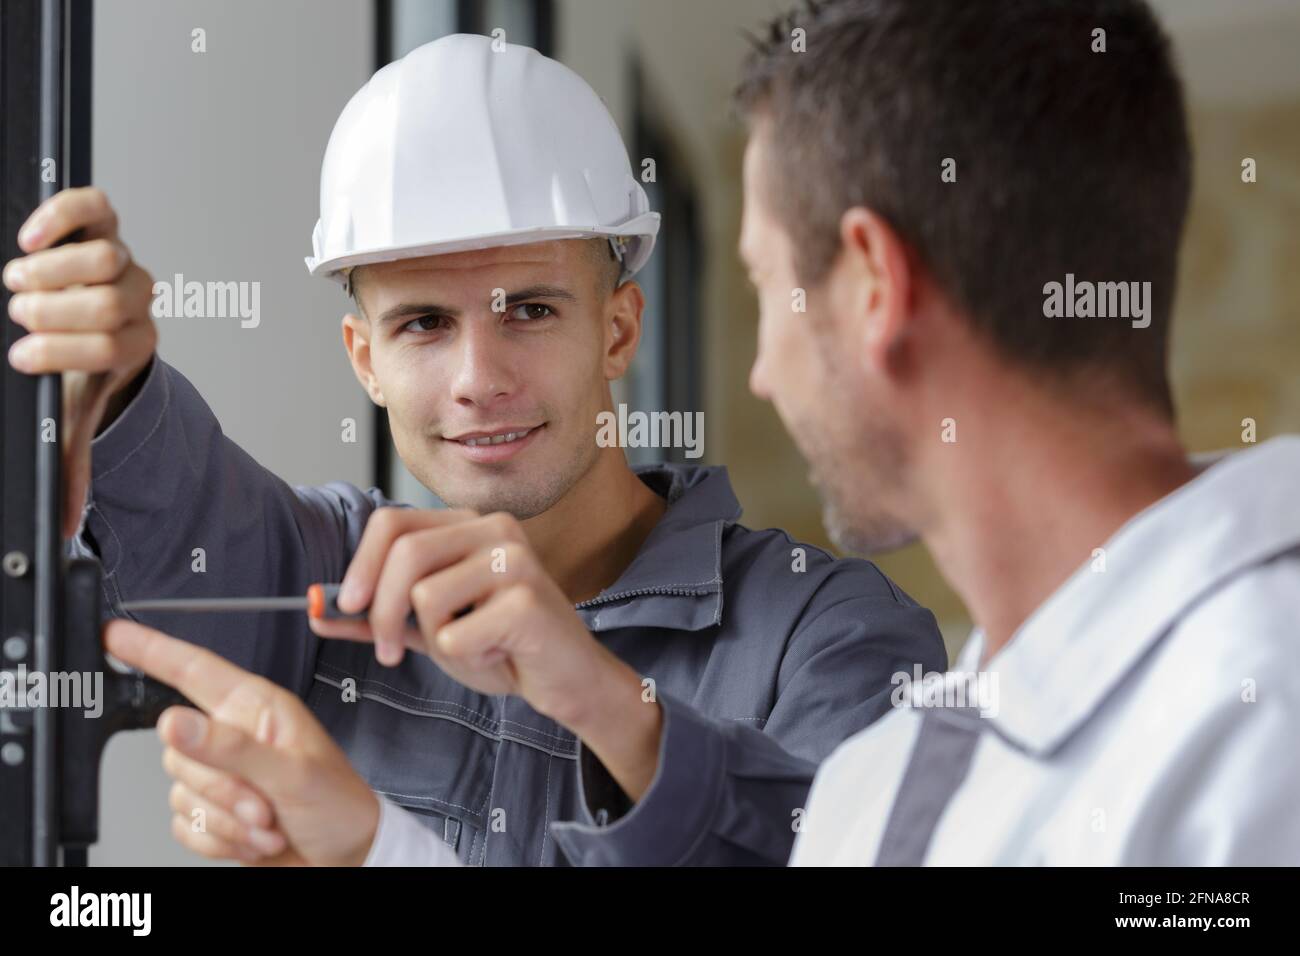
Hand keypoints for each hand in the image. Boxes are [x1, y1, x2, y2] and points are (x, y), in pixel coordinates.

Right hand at [4, 187, 157, 537]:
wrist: (93, 315)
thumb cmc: (78, 363)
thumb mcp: (74, 410)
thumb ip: (72, 463)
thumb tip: (67, 529)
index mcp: (133, 347)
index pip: (106, 349)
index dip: (58, 353)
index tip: (21, 358)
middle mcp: (136, 301)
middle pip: (104, 301)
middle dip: (51, 311)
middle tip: (19, 316)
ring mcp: (123, 260)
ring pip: (103, 257)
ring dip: (50, 270)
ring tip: (18, 283)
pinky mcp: (104, 224)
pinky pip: (93, 209)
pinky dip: (60, 217)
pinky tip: (28, 236)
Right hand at [104, 620, 380, 866]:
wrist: (346, 856)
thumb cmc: (338, 805)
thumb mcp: (292, 771)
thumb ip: (231, 747)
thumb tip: (174, 722)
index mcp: (257, 708)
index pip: (192, 669)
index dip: (150, 649)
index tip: (112, 634)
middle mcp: (234, 736)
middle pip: (179, 749)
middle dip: (223, 790)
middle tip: (265, 806)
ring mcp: (222, 775)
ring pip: (180, 792)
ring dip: (228, 821)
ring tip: (269, 823)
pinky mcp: (212, 812)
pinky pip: (182, 826)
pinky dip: (218, 841)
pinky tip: (252, 839)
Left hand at [312, 508, 662, 797]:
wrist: (567, 679)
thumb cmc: (502, 647)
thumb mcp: (430, 629)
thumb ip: (376, 617)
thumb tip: (316, 611)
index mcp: (468, 525)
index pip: (392, 522)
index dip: (360, 564)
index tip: (348, 605)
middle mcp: (494, 529)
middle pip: (405, 554)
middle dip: (382, 612)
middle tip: (389, 653)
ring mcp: (515, 559)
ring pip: (427, 596)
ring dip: (435, 640)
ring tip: (471, 648)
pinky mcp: (528, 599)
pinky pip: (457, 634)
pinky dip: (465, 659)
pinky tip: (497, 656)